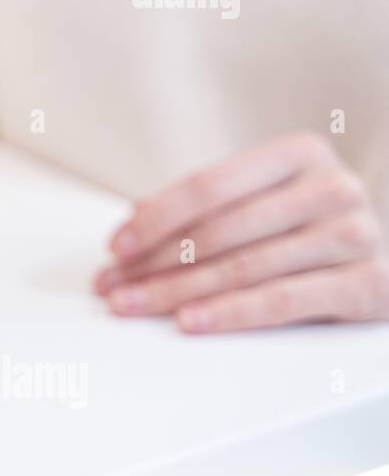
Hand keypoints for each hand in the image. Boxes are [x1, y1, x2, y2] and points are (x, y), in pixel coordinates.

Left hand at [95, 132, 388, 332]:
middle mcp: (332, 187)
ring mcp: (355, 234)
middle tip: (111, 285)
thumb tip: (133, 221)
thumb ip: (203, 206)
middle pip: (219, 231)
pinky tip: (188, 321)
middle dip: (154, 263)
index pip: (209, 187)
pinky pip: (284, 301)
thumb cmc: (307, 225)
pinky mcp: (371, 284)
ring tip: (132, 306)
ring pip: (243, 268)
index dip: (155, 219)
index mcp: (299, 153)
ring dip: (176, 292)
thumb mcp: (258, 201)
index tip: (115, 247)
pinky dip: (230, 313)